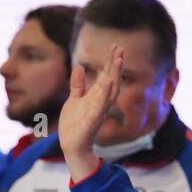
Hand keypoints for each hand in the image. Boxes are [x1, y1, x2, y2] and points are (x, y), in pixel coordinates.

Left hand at [59, 44, 121, 181]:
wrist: (72, 145)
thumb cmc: (74, 124)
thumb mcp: (74, 99)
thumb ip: (79, 84)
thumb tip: (80, 67)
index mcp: (97, 97)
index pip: (107, 76)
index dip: (111, 62)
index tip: (115, 47)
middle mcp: (101, 102)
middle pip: (112, 80)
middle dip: (115, 64)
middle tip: (120, 47)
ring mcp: (99, 110)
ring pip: (110, 90)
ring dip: (115, 75)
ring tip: (118, 60)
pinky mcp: (93, 119)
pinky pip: (101, 105)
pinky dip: (105, 94)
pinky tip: (108, 83)